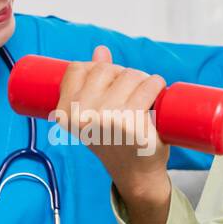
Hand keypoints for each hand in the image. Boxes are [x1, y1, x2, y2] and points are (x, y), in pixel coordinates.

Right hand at [52, 45, 170, 200]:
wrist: (135, 172)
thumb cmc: (114, 139)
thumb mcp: (94, 113)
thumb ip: (93, 81)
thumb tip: (101, 50)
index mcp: (65, 113)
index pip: (77, 69)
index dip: (95, 69)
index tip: (108, 82)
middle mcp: (82, 117)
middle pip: (105, 70)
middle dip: (122, 74)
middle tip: (131, 90)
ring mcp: (107, 120)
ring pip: (130, 75)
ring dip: (143, 79)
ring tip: (145, 95)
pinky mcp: (132, 124)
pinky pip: (148, 86)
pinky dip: (156, 84)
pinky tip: (157, 92)